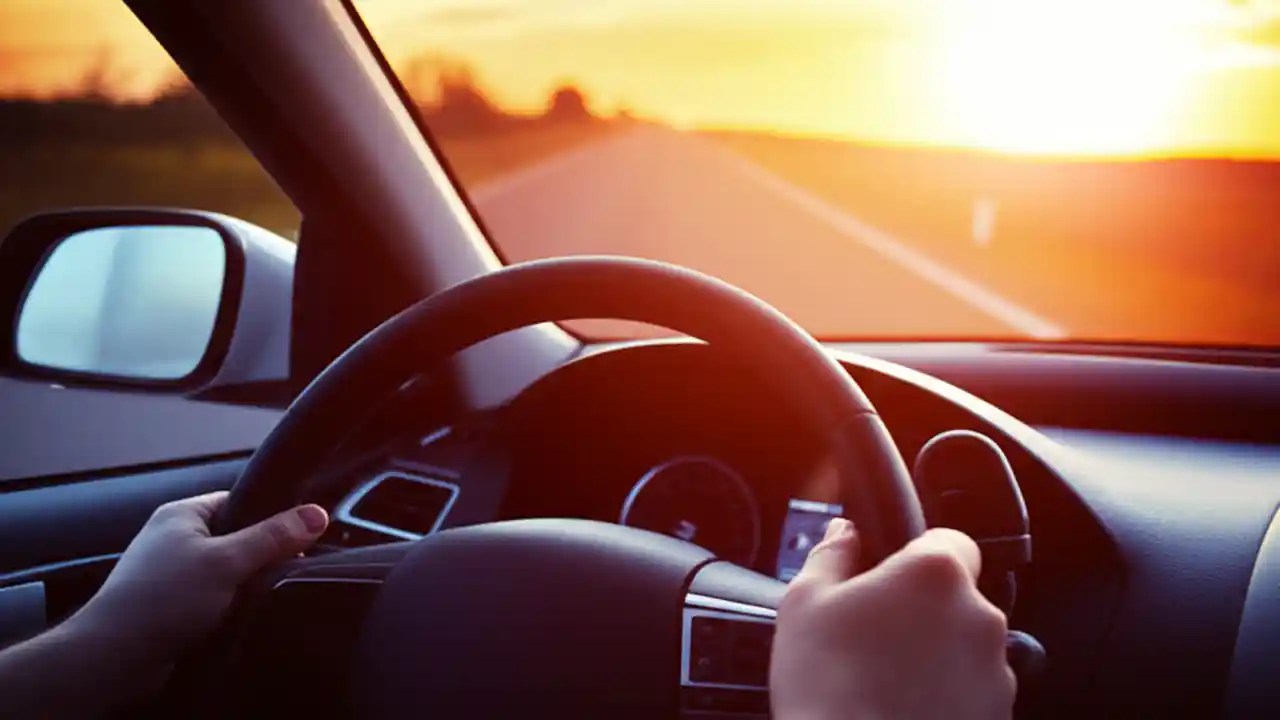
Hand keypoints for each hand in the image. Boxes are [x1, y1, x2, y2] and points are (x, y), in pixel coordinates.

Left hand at [69, 492, 329, 689]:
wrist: (113, 658)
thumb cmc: (161, 599)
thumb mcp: (227, 561)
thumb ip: (273, 537)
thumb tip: (316, 514)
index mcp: (181, 514)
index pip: (238, 502)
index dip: (270, 516)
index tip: (299, 535)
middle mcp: (173, 540)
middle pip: (236, 539)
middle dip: (259, 557)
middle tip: (283, 570)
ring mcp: (171, 575)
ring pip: (226, 573)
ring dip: (243, 587)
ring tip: (258, 598)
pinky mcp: (172, 607)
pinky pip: (214, 600)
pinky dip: (228, 608)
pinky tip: (239, 618)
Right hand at [769, 519, 1014, 719]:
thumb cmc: (827, 687)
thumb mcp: (805, 605)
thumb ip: (830, 555)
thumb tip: (842, 533)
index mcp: (935, 575)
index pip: (950, 539)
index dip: (917, 553)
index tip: (891, 575)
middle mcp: (979, 617)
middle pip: (957, 598)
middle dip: (922, 611)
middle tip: (874, 636)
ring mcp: (996, 673)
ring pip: (966, 648)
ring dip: (936, 656)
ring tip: (885, 681)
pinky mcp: (997, 717)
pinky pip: (972, 693)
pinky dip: (946, 697)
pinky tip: (903, 708)